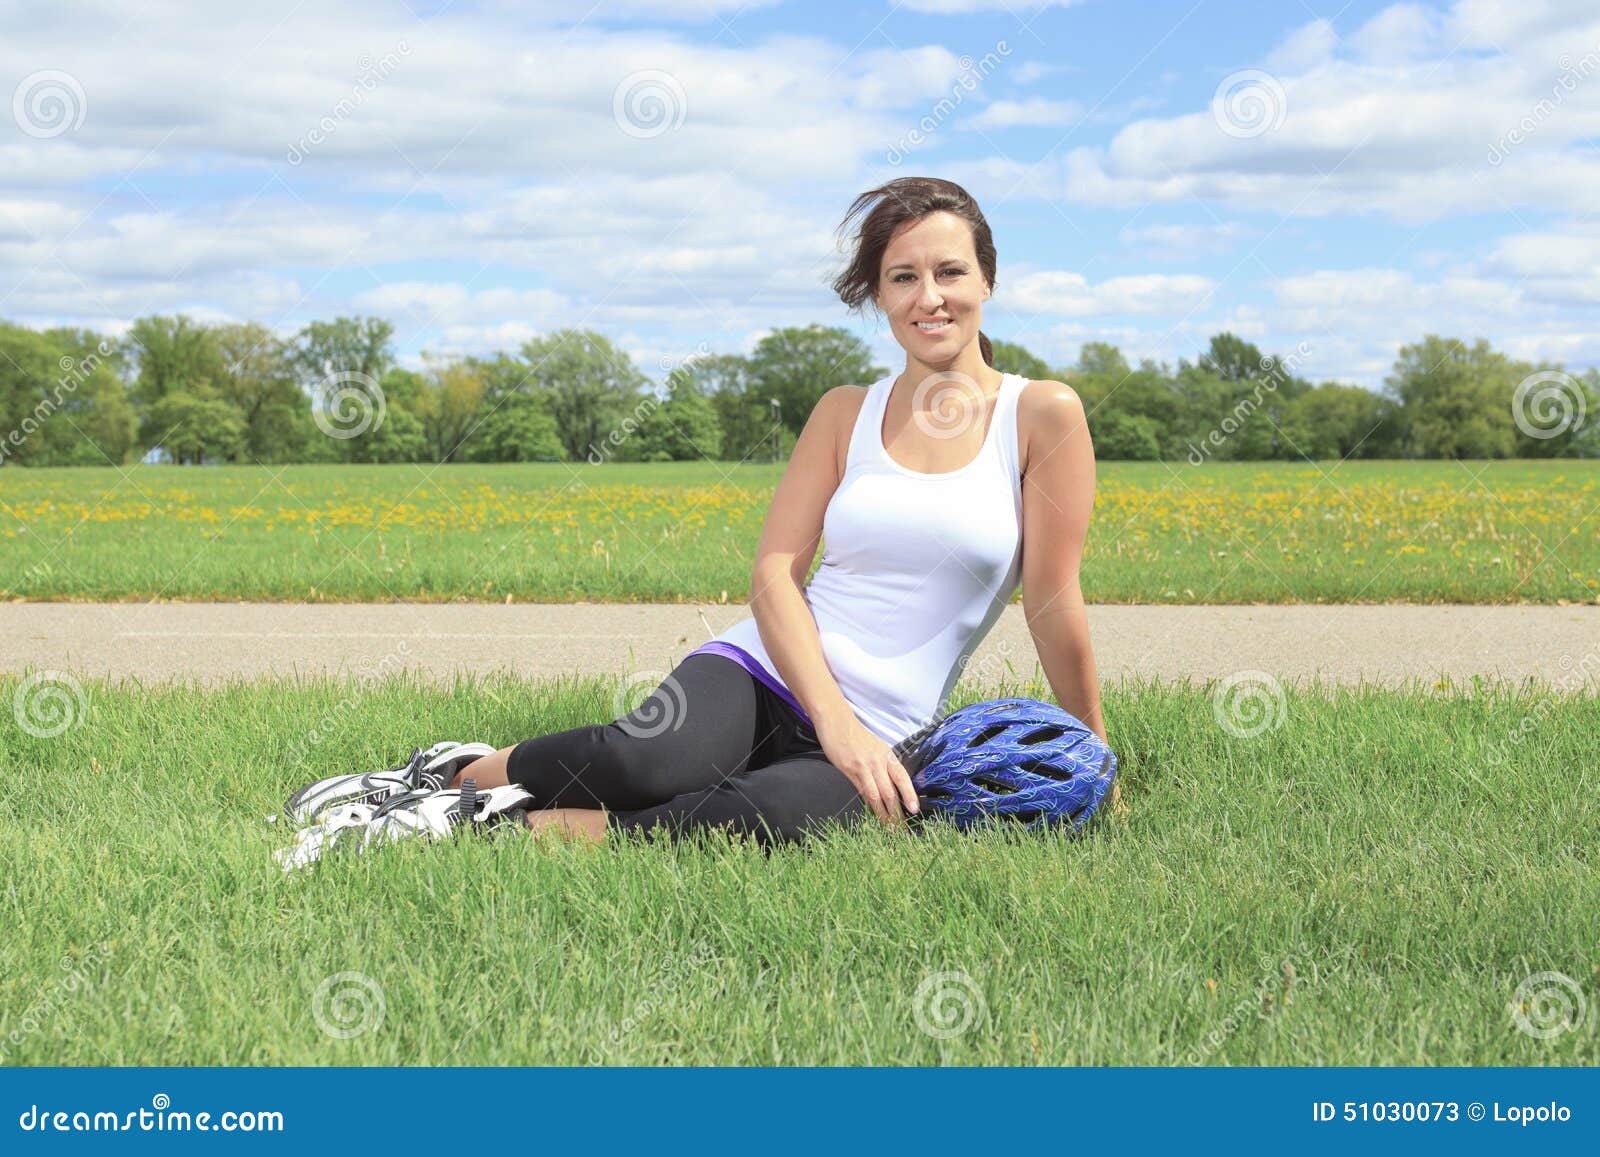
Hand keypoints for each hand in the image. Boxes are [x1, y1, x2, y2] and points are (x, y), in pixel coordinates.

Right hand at [815, 712, 919, 826]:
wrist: (838, 723)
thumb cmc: (858, 736)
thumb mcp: (877, 747)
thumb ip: (884, 765)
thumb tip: (893, 785)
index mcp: (887, 755)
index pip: (902, 778)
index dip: (909, 794)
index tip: (914, 810)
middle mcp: (877, 762)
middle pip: (890, 792)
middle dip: (896, 813)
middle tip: (901, 828)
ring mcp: (863, 767)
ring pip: (876, 795)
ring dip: (883, 814)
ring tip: (889, 828)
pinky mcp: (849, 771)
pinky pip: (862, 791)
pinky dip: (869, 805)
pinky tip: (873, 814)